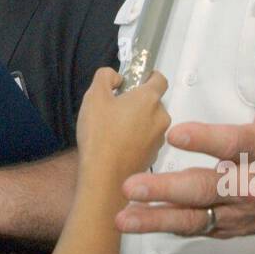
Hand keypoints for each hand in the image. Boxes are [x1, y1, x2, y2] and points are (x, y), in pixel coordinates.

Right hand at [75, 67, 170, 182]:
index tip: (132, 80)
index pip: (159, 78)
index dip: (147, 76)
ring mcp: (158, 139)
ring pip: (150, 122)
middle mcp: (161, 117)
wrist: (104, 178)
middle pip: (153, 102)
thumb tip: (116, 78)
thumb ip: (105, 76)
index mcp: (149, 99)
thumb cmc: (100, 135)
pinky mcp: (153, 156)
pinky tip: (117, 146)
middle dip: (136, 102)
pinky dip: (136, 139)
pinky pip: (146, 140)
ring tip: (112, 130)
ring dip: (137, 122)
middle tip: (114, 108)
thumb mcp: (94, 96)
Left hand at [117, 19, 254, 237]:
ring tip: (122, 215)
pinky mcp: (229, 224)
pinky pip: (195, 227)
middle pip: (205, 188)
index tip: (176, 133)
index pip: (234, 143)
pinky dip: (167, 227)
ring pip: (195, 216)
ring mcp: (237, 209)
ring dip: (157, 218)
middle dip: (167, 189)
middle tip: (132, 185)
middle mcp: (249, 184)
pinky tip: (137, 222)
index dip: (206, 140)